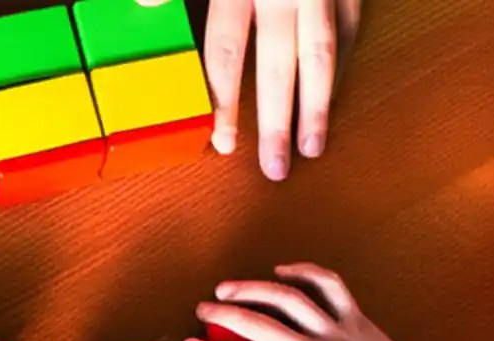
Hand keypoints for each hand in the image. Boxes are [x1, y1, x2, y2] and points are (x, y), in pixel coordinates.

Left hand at [139, 0, 361, 179]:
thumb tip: (144, 5)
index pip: (229, 50)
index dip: (227, 100)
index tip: (224, 143)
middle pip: (282, 64)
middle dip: (279, 122)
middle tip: (277, 171)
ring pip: (324, 51)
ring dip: (321, 104)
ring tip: (316, 147)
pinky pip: (350, 22)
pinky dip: (344, 58)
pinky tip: (336, 85)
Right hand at [183, 263, 448, 340]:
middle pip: (260, 327)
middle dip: (224, 315)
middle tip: (202, 311)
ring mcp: (338, 333)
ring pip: (288, 299)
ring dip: (253, 290)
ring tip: (228, 289)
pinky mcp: (356, 319)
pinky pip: (328, 285)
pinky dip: (304, 272)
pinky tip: (280, 272)